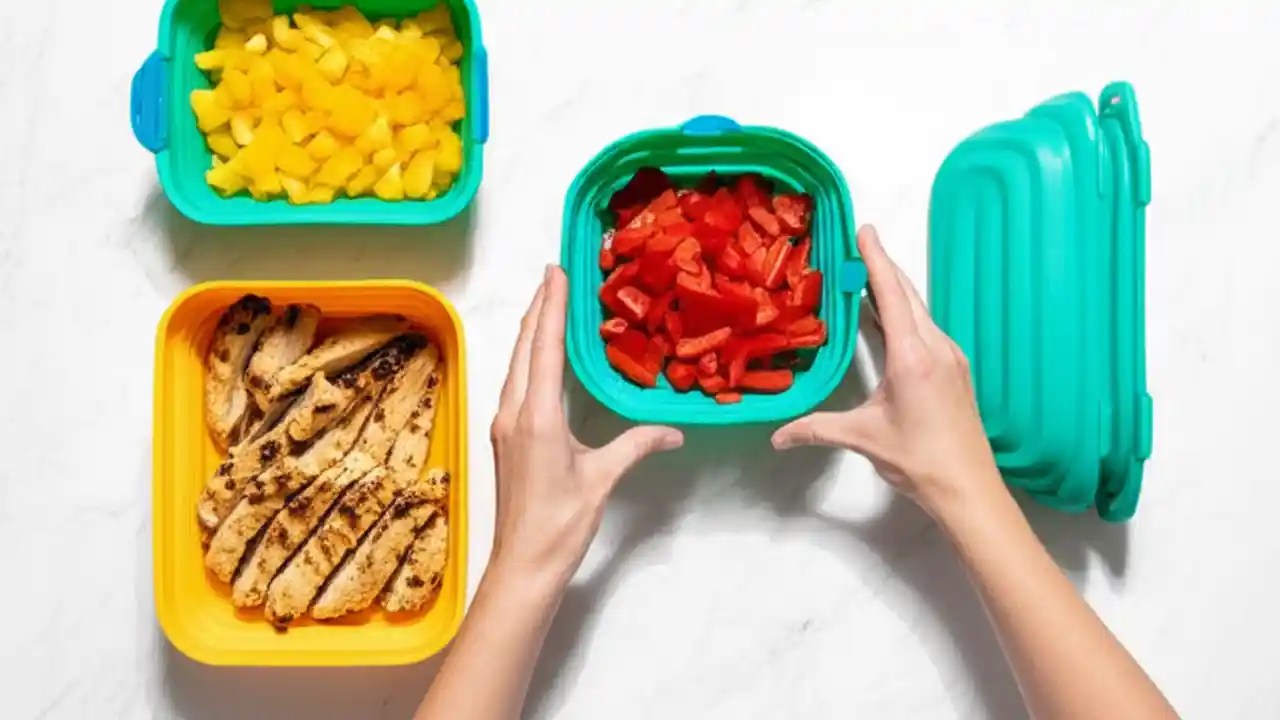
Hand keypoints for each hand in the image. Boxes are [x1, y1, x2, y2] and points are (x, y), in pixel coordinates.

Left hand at [488, 265, 683, 585]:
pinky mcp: (506, 439)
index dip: (550, 306)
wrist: (522, 564)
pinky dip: (528, 359)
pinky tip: (540, 358)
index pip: (544, 347)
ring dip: (530, 333)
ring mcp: (505, 426)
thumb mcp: (603, 479)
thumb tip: (674, 430)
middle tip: (552, 275)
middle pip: (523, 348)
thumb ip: (637, 445)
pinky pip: (515, 384)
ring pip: (515, 365)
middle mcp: (513, 413)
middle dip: (537, 309)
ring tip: (546, 305)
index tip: (555, 272)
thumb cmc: (560, 524)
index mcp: (536, 415)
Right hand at [772, 226, 1002, 517]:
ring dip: (894, 290)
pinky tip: (890, 320)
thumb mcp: (863, 438)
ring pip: (919, 310)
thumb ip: (816, 430)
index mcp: (913, 356)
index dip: (875, 259)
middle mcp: (936, 348)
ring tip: (868, 276)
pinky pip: (927, 328)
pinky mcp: (955, 370)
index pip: (890, 294)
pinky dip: (905, 313)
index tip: (864, 230)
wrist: (969, 487)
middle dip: (883, 266)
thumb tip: (777, 436)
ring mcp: (950, 357)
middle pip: (907, 294)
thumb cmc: (920, 460)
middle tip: (859, 243)